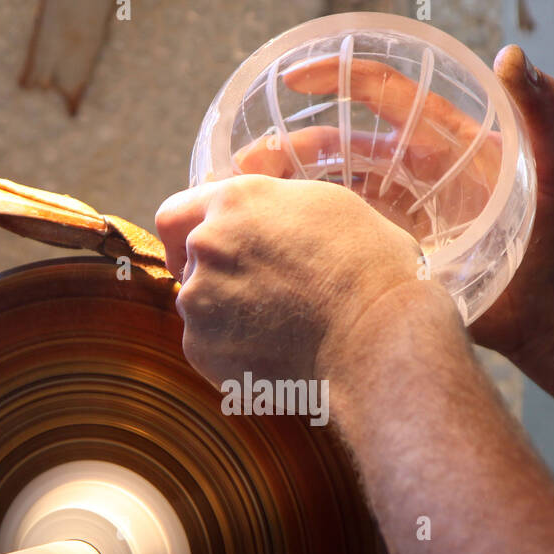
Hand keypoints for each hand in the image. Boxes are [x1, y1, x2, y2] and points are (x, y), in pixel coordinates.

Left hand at [154, 174, 431, 388]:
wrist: (376, 341)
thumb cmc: (372, 272)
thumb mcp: (332, 209)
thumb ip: (280, 210)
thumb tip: (273, 222)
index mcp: (237, 200)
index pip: (176, 213)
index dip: (189, 234)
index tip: (204, 253)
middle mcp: (207, 244)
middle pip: (189, 262)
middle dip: (216, 276)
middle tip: (260, 296)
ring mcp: (200, 299)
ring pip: (199, 307)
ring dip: (226, 316)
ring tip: (280, 329)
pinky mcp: (202, 348)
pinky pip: (209, 348)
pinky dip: (233, 352)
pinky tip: (276, 353)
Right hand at [230, 44, 553, 359]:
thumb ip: (542, 111)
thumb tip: (514, 55)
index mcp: (441, 140)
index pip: (380, 94)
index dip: (336, 78)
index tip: (292, 78)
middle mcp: (411, 174)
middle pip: (338, 148)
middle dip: (291, 148)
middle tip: (248, 164)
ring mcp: (397, 218)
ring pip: (330, 196)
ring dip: (289, 195)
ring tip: (248, 204)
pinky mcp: (390, 259)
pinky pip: (341, 243)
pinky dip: (307, 240)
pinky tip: (275, 250)